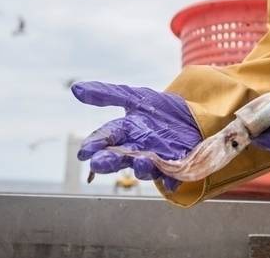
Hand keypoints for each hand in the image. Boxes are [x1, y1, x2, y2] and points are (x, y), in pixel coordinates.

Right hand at [72, 81, 201, 190]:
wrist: (195, 116)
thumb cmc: (161, 110)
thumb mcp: (136, 97)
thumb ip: (107, 94)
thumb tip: (74, 88)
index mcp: (125, 132)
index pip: (105, 138)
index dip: (94, 144)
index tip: (83, 152)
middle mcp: (137, 149)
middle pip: (119, 157)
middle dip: (108, 161)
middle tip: (97, 164)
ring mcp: (157, 159)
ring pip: (144, 168)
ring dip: (141, 167)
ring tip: (138, 161)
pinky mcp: (178, 166)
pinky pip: (172, 175)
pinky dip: (171, 179)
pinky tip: (170, 181)